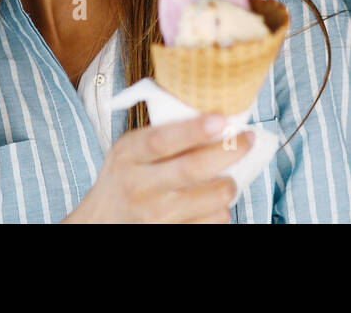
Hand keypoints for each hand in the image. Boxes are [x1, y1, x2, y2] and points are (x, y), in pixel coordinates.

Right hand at [64, 115, 252, 223]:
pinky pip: (215, 220)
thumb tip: (215, 117)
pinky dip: (222, 207)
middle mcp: (140, 187)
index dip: (194, 130)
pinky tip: (212, 199)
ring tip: (227, 175)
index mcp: (129, 156)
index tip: (221, 119)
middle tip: (246, 139)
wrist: (103, 221)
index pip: (161, 141)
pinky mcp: (171, 233)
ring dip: (229, 183)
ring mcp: (156, 216)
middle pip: (192, 169)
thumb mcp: (131, 150)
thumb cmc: (125, 177)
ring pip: (213, 198)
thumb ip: (162, 134)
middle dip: (228, 152)